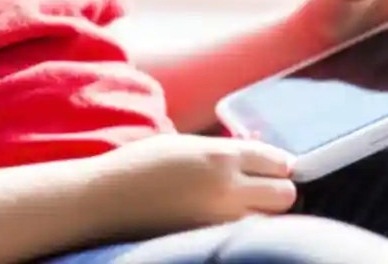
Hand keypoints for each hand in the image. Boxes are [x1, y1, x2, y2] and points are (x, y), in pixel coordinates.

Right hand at [96, 135, 297, 235]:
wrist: (102, 201)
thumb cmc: (139, 166)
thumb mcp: (185, 145)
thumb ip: (223, 151)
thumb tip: (258, 158)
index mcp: (220, 157)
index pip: (279, 162)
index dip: (279, 165)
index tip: (274, 168)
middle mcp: (227, 189)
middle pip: (285, 194)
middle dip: (277, 190)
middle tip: (259, 189)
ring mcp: (218, 221)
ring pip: (269, 220)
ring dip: (262, 212)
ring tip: (239, 207)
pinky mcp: (206, 242)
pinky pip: (243, 234)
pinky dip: (242, 227)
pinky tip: (224, 220)